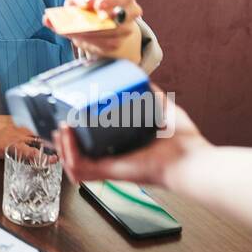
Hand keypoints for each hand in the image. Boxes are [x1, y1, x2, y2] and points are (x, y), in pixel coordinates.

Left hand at [45, 0, 142, 64]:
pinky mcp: (118, 43)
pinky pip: (107, 45)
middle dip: (106, 21)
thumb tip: (85, 2)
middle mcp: (131, 11)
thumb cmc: (84, 1)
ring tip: (76, 31)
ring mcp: (127, 29)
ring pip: (115, 34)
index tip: (97, 5)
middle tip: (89, 23)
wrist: (87, 17)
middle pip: (124, 18)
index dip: (112, 0)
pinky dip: (92, 42)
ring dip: (94, 33)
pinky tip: (79, 38)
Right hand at [53, 90, 208, 189]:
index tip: (69, 120)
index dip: (77, 138)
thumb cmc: (184, 145)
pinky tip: (67, 135)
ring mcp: (111, 169)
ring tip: (59, 129)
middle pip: (78, 157)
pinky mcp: (111, 172)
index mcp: (124, 151)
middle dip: (64, 143)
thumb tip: (143, 78)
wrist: (193, 160)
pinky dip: (69, 152)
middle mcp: (115, 161)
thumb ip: (153, 96)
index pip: (93, 148)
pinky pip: (80, 167)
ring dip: (62, 147)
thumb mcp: (164, 111)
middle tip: (59, 125)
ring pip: (73, 165)